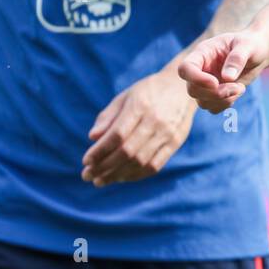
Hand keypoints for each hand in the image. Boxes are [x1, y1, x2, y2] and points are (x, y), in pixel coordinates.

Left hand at [82, 68, 195, 186]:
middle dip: (104, 167)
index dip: (100, 150)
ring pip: (140, 162)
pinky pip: (154, 165)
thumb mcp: (126, 96)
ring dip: (117, 175)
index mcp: (140, 105)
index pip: (117, 135)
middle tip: (87, 175)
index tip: (86, 161)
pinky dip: (135, 175)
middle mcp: (155, 120)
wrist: (182, 87)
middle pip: (127, 151)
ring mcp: (168, 133)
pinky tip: (121, 177)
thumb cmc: (148, 91)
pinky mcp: (176, 142)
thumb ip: (108, 116)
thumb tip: (92, 137)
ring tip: (100, 180)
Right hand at [177, 30, 268, 113]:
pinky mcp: (214, 94)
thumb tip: (228, 77)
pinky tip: (238, 91)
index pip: (186, 68)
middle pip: (193, 89)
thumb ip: (237, 58)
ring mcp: (206, 83)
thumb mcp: (248, 46)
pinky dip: (226, 104)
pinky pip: (213, 107)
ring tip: (240, 87)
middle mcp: (201, 69)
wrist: (257, 53)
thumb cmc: (252, 44)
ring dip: (224, 99)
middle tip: (237, 86)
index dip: (196, 79)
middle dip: (216, 93)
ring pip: (202, 102)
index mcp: (203, 53)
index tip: (216, 83)